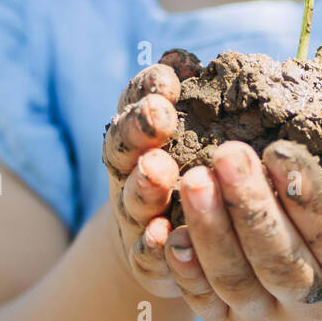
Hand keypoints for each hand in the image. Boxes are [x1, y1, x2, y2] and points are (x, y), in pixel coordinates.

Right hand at [102, 50, 201, 298]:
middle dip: (139, 129)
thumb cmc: (197, 165)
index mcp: (142, 132)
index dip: (147, 89)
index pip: (135, 102)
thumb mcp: (197, 126)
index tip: (169, 79)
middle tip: (159, 115)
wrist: (176, 238)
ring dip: (143, 184)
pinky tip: (162, 237)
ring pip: (133, 199)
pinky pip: (146, 255)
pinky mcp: (147, 260)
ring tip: (158, 170)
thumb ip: (193, 95)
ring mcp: (134, 216)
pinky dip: (152, 246)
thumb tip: (186, 59)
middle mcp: (130, 171)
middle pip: (124, 147)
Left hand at [161, 138, 321, 320]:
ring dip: (211, 230)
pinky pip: (201, 298)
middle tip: (226, 153)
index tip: (279, 149)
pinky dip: (183, 267)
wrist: (321, 256)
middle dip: (250, 206)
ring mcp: (267, 310)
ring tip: (193, 178)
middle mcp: (312, 296)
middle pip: (279, 259)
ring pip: (236, 279)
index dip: (307, 196)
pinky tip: (168, 230)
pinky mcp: (227, 315)